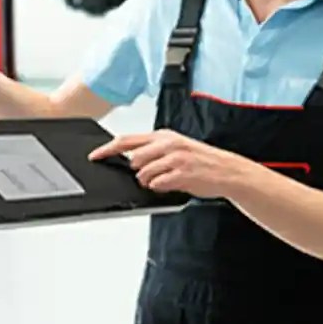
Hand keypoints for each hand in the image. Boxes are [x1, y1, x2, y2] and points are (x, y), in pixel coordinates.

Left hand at [88, 129, 249, 197]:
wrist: (228, 170)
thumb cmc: (201, 161)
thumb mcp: (176, 148)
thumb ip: (153, 151)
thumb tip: (130, 160)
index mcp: (163, 136)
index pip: (126, 140)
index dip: (107, 149)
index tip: (94, 156)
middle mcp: (168, 144)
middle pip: (133, 159)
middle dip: (135, 171)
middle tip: (150, 175)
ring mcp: (175, 158)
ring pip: (143, 173)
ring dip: (148, 181)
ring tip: (164, 180)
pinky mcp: (182, 173)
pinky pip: (157, 183)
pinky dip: (159, 187)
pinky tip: (169, 184)